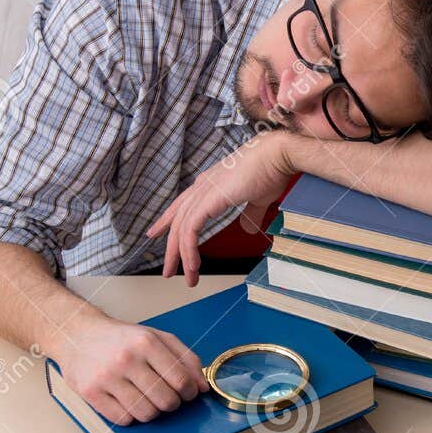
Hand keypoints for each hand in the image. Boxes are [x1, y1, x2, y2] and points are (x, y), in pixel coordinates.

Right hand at [54, 311, 208, 424]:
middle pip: (166, 401)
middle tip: (166, 396)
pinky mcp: (91, 393)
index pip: (181, 380)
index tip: (187, 393)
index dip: (190, 392)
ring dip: (152, 411)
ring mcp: (106, 377)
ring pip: (146, 413)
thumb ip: (185, 358)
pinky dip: (131, 416)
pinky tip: (128, 401)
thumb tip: (203, 387)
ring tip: (145, 397)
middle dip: (172, 403)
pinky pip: (123, 419)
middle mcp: (126, 359)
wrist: (77, 334)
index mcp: (146, 342)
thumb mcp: (157, 337)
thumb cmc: (121, 338)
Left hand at [148, 129, 296, 285]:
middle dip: (171, 248)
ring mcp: (203, 192)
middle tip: (168, 269)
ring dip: (181, 256)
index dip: (166, 221)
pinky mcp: (208, 200)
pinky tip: (193, 265)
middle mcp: (201, 187)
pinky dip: (189, 249)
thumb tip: (248, 229)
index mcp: (210, 184)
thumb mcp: (258, 198)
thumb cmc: (271, 171)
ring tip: (188, 277)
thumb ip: (250, 214)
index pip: (181, 206)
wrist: (277, 155)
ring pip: (181, 230)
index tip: (155, 234)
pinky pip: (190, 230)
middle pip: (177, 221)